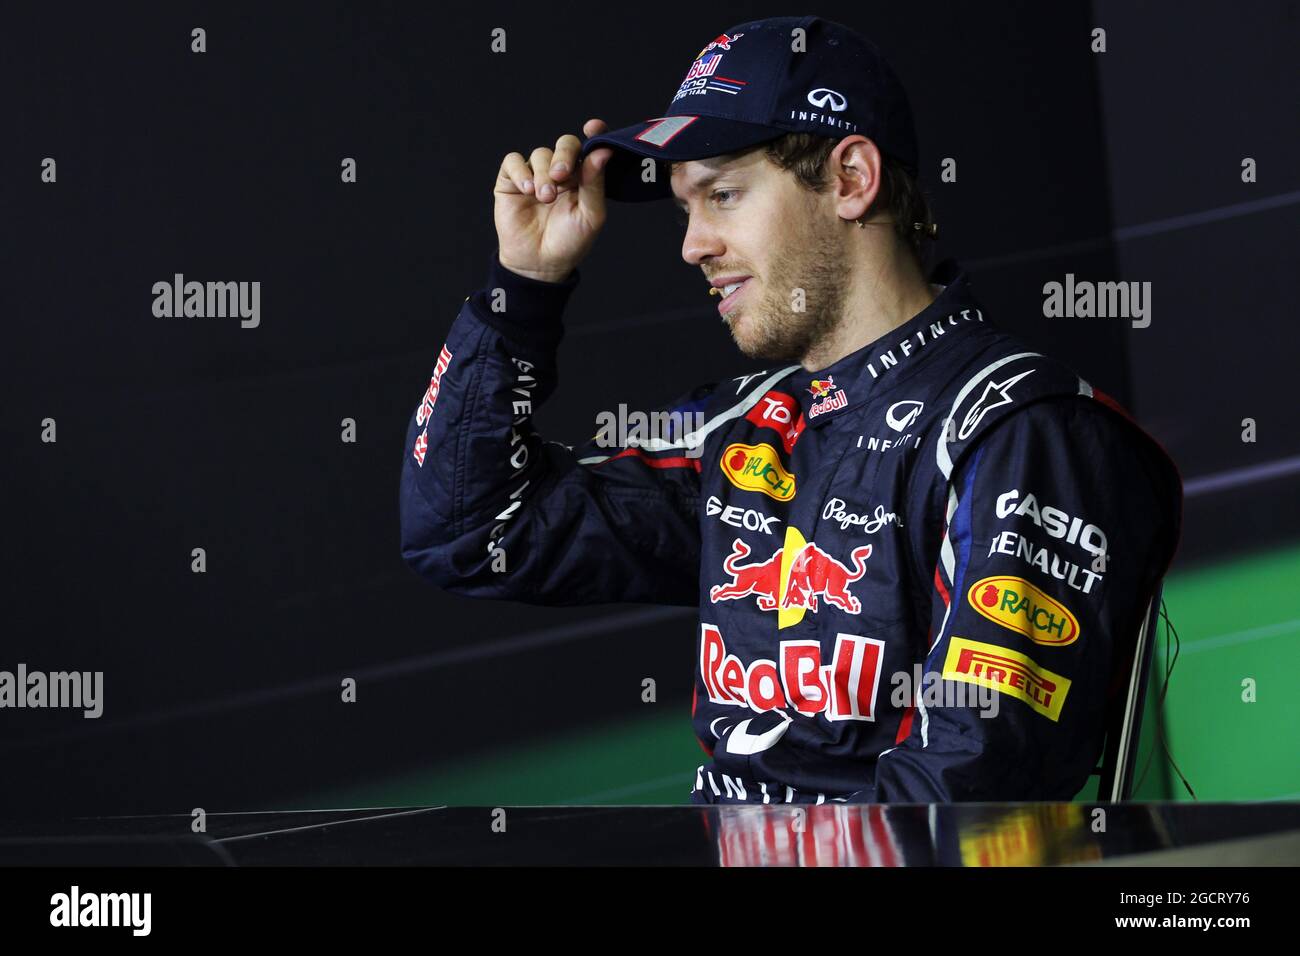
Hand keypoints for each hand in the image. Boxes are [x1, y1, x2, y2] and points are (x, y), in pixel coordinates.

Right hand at [494, 118, 612, 282]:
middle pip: (565, 144)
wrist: (539, 263)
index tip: (594, 127)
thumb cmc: (569, 242)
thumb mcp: (590, 215)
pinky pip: (513, 161)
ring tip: (544, 198)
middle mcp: (561, 171)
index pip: (590, 147)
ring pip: (540, 153)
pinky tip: (527, 190)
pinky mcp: (511, 180)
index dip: (594, 133)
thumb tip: (603, 151)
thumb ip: (595, 183)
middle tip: (561, 176)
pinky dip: (520, 172)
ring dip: (542, 174)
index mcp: (584, 177)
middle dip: (564, 155)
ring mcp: (536, 174)